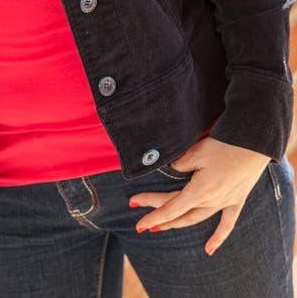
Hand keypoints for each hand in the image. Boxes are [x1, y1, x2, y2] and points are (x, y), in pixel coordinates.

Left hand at [128, 137, 270, 255]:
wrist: (254, 144)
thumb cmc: (224, 145)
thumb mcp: (197, 152)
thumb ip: (180, 164)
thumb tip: (171, 170)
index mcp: (199, 190)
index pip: (171, 207)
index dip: (153, 216)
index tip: (139, 225)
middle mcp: (211, 201)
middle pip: (180, 212)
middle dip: (159, 217)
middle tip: (140, 222)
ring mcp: (224, 203)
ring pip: (196, 218)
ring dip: (178, 224)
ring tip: (161, 228)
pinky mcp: (236, 200)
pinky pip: (227, 224)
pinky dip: (218, 237)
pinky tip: (209, 250)